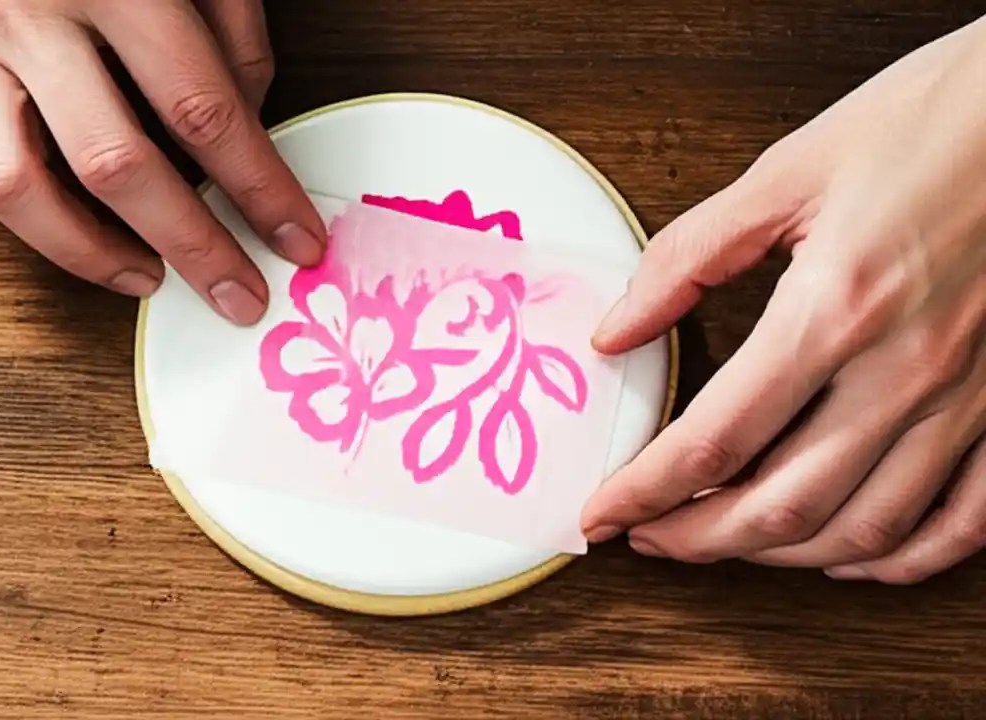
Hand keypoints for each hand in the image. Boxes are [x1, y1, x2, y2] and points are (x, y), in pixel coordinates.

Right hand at [0, 0, 325, 325]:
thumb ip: (230, 30)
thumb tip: (247, 131)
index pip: (204, 110)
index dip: (259, 189)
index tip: (295, 242)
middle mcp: (27, 13)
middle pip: (116, 165)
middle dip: (193, 247)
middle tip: (236, 294)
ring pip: (9, 184)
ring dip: (84, 251)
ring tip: (141, 273)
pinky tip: (19, 212)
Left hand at [582, 16, 985, 583]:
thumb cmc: (931, 123)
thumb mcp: (786, 172)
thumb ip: (686, 259)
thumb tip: (615, 330)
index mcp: (834, 309)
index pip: (713, 439)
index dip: (644, 490)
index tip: (602, 512)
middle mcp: (902, 372)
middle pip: (781, 506)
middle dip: (697, 539)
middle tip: (646, 537)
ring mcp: (966, 398)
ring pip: (863, 528)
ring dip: (778, 555)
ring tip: (721, 541)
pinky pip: (961, 521)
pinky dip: (897, 557)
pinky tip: (846, 552)